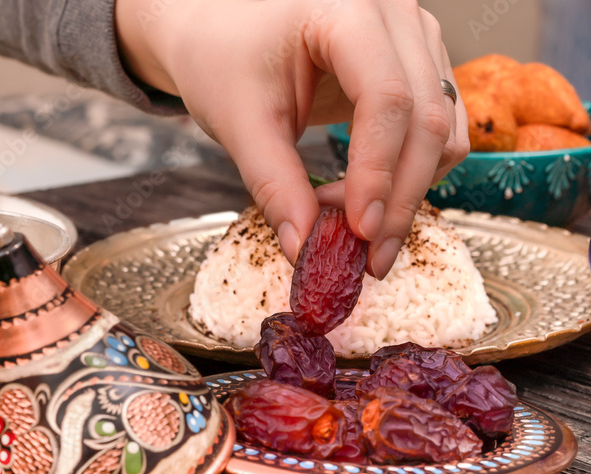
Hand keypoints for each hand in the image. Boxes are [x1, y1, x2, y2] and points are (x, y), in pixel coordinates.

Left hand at [115, 0, 468, 277]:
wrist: (219, 25)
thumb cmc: (221, 55)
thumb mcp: (238, 120)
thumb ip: (274, 184)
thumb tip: (304, 248)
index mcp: (345, 8)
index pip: (385, 97)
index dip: (378, 172)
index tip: (359, 232)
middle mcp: (395, 12)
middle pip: (427, 116)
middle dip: (400, 197)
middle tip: (369, 258)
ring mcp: (415, 36)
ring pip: (444, 127)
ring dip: (407, 190)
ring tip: (348, 225)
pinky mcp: (418, 63)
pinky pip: (438, 127)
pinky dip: (409, 173)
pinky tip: (360, 199)